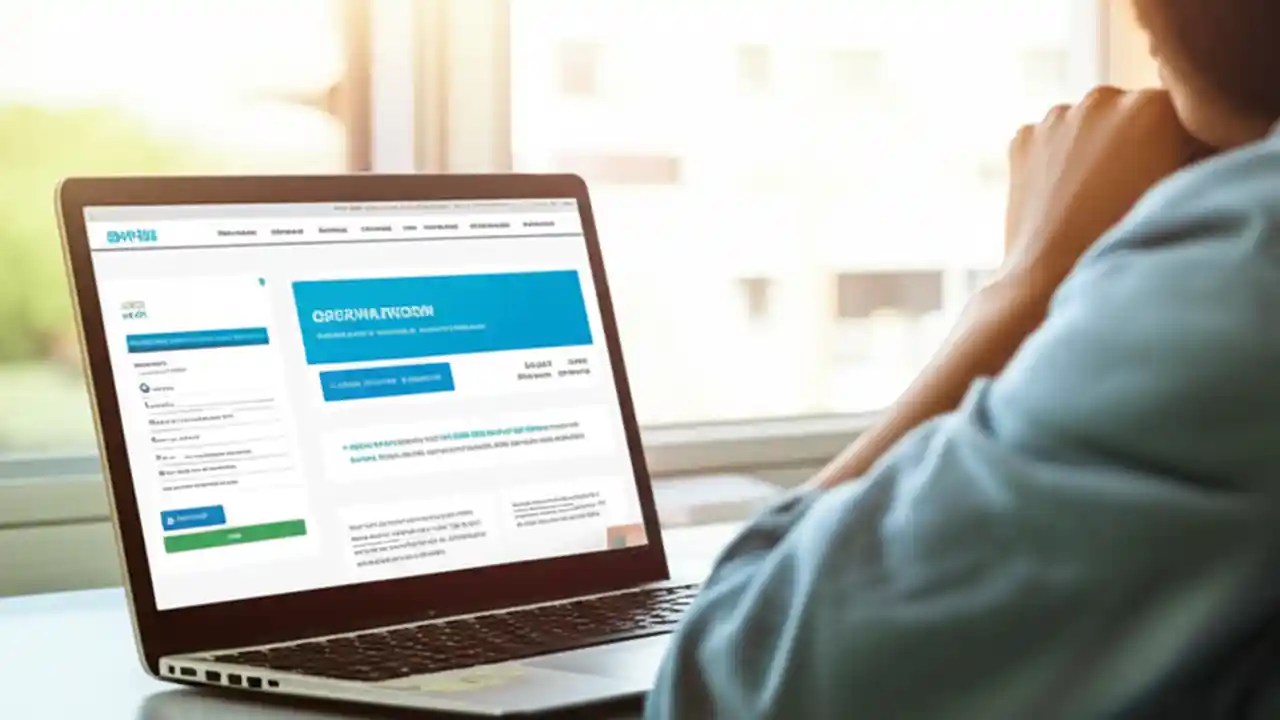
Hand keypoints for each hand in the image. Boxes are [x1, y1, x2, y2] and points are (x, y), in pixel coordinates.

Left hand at [1004, 86, 1209, 293]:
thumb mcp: (1177, 190)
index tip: (1165, 175)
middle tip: (1127, 186)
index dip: (1176, 145)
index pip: (1178, 112)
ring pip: (1087, 124)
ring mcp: (1057, 115)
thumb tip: (1185, 144)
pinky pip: (1048, 138)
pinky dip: (1054, 157)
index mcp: (1154, 105)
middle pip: (1130, 112)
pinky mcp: (1023, 136)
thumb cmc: (1126, 237)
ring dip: (1092, 145)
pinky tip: (1061, 193)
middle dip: (1132, 139)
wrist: (1053, 274)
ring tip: (1092, 194)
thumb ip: (1190, 152)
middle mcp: (1104, 97)